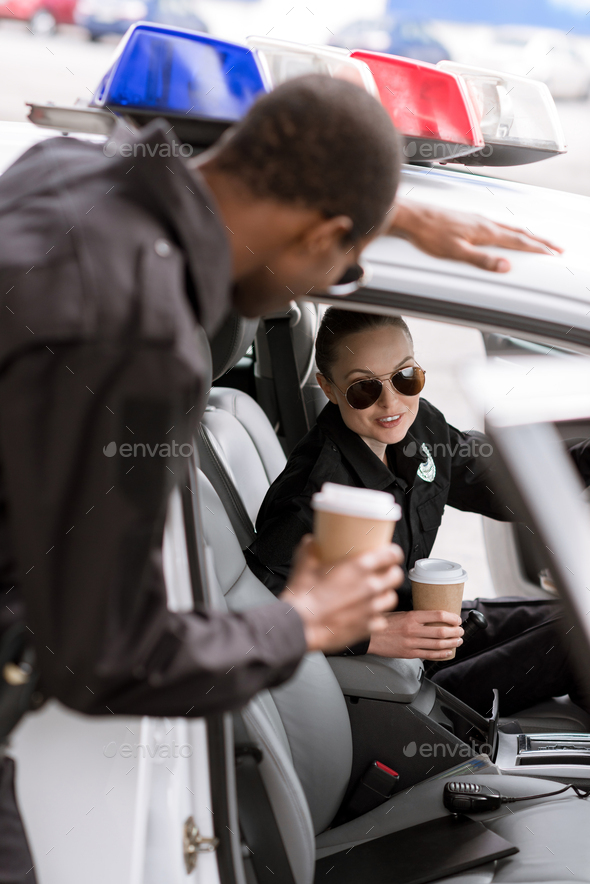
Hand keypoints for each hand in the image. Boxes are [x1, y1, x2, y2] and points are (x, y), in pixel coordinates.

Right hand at [281, 535, 401, 653]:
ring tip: (375, 594)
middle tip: (382, 572)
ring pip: (391, 599)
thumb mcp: (304, 563)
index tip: (390, 553)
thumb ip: (310, 549)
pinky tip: (367, 615)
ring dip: (385, 594)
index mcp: (359, 567)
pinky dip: (376, 617)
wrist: (300, 625)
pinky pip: (381, 621)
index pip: (392, 554)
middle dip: (391, 572)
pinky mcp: (366, 627)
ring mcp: (371, 609)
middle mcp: (370, 587)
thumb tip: (310, 542)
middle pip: (396, 576)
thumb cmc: (304, 596)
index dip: (393, 552)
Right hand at [367, 610, 463, 659]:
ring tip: (457, 641)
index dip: (451, 617)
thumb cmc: (383, 623)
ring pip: (438, 644)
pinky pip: (429, 655)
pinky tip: (447, 652)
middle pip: (441, 631)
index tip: (457, 619)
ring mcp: (411, 643)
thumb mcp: (400, 613)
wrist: (370, 637)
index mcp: (411, 616)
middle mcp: (413, 629)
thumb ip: (415, 616)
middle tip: (460, 631)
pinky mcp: (409, 653)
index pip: (437, 615)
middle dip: (455, 632)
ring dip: (451, 643)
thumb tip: (432, 617)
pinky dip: (441, 654)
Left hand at [388, 199, 562, 272]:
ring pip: (509, 228)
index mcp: (485, 231)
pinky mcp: (468, 219)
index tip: (553, 252)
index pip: (518, 242)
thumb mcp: (456, 252)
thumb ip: (482, 260)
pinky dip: (510, 230)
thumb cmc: (430, 235)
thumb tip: (505, 266)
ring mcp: (477, 219)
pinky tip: (505, 232)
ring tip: (537, 240)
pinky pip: (497, 224)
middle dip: (539, 240)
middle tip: (555, 247)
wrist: (413, 217)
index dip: (537, 248)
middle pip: (518, 232)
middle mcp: (484, 223)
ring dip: (526, 235)